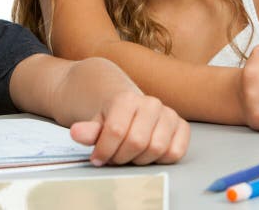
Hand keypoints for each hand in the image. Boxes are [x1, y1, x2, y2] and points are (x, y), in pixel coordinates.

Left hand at [69, 91, 189, 165]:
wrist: (126, 105)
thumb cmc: (110, 116)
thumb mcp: (94, 121)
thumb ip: (88, 130)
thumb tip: (77, 133)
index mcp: (127, 98)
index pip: (116, 131)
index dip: (104, 150)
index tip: (97, 157)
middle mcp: (151, 103)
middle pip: (137, 142)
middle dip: (122, 156)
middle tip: (114, 157)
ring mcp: (168, 114)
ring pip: (158, 148)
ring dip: (140, 159)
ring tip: (129, 155)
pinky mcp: (181, 126)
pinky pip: (176, 152)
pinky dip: (161, 159)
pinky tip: (147, 153)